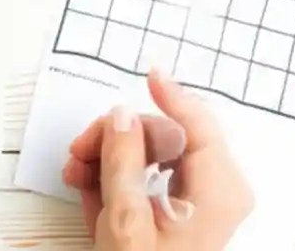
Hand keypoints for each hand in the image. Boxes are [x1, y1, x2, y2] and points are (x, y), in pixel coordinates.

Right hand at [62, 69, 253, 250]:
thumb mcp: (125, 221)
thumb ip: (121, 162)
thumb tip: (119, 117)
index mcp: (218, 190)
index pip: (197, 123)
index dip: (171, 94)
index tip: (149, 73)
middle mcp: (216, 192)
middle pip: (166, 138)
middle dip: (117, 138)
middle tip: (80, 150)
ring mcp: (198, 204)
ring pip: (152, 157)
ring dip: (108, 159)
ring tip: (75, 175)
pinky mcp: (180, 215)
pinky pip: (149, 180)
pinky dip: (116, 179)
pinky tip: (89, 190)